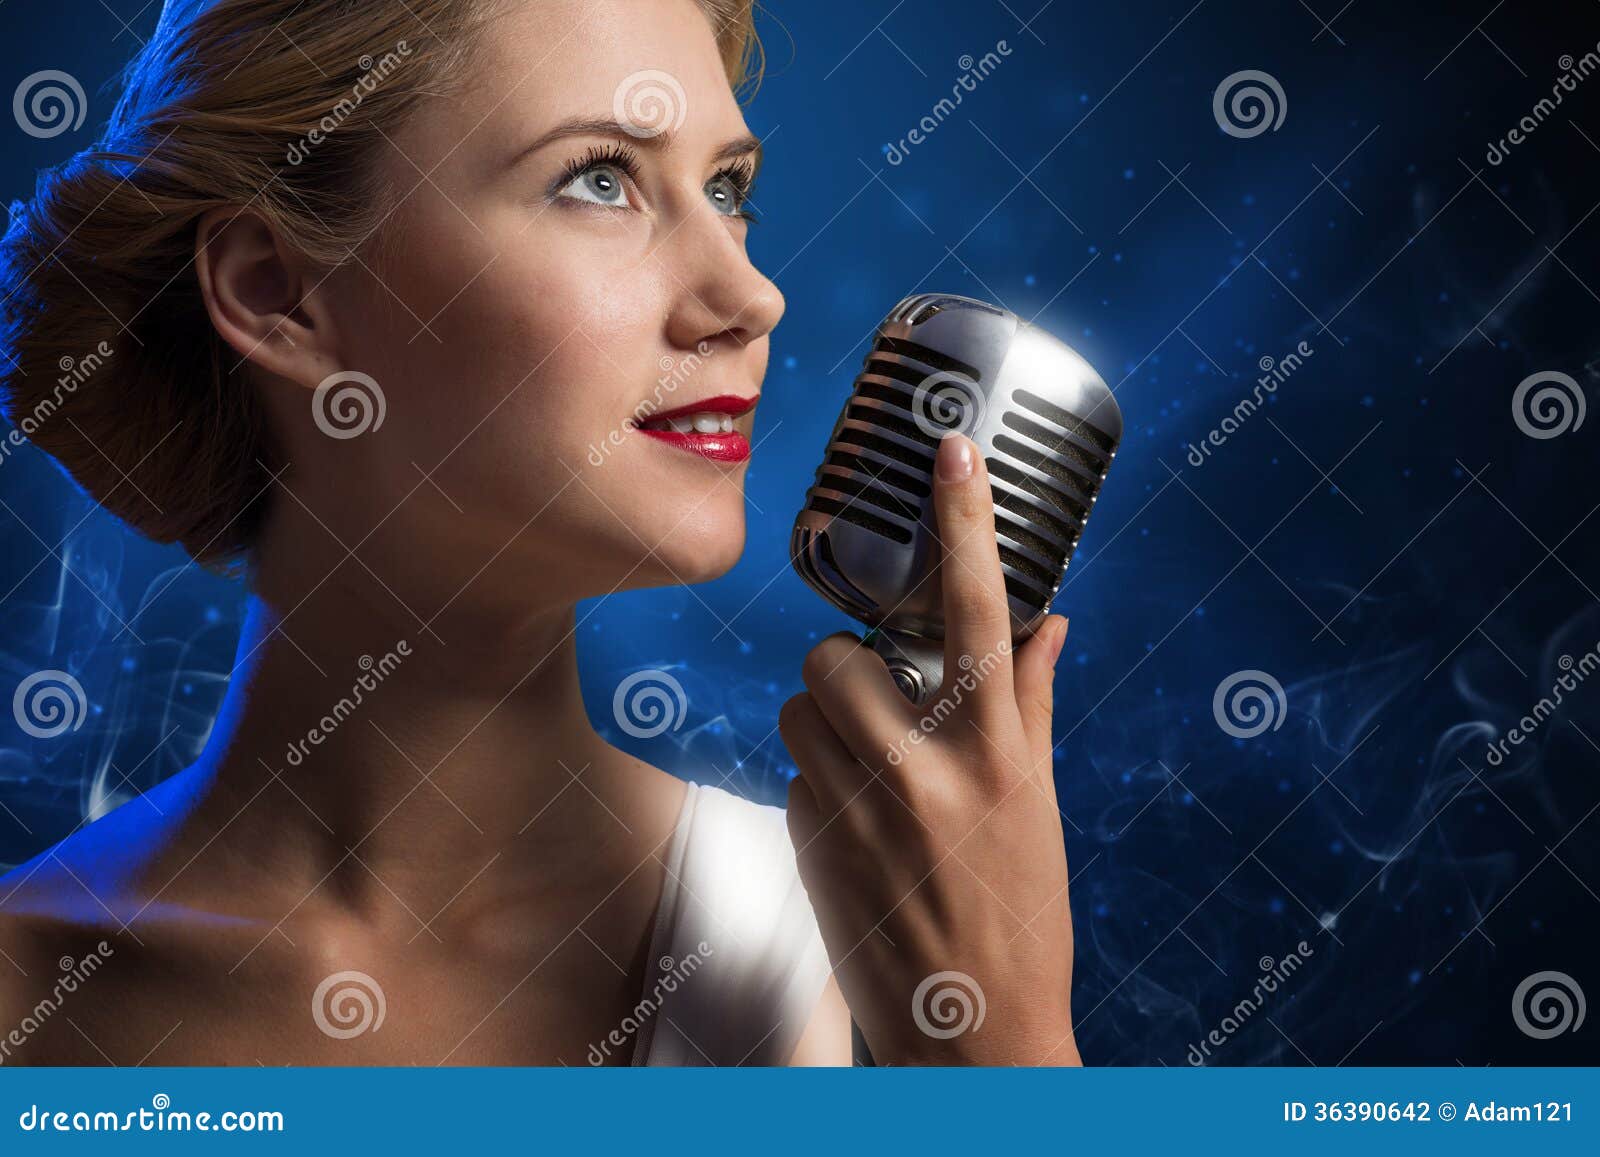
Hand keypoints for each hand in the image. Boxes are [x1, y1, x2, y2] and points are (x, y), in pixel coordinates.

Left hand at [780, 431, 1080, 1065]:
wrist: (972, 1030)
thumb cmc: (1020, 912)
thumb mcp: (1039, 802)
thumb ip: (1033, 701)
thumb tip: (1050, 623)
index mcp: (997, 749)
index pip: (979, 608)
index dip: (965, 519)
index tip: (950, 448)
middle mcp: (926, 770)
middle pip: (832, 656)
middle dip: (843, 669)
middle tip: (875, 703)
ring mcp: (861, 810)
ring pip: (798, 708)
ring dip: (823, 723)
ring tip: (867, 772)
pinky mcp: (810, 845)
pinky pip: (790, 772)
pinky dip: (816, 783)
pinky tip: (857, 829)